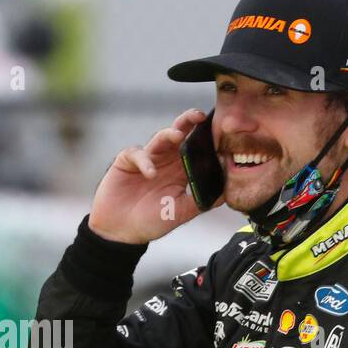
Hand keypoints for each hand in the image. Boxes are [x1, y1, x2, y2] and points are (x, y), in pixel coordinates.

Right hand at [89, 108, 208, 244]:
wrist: (121, 232)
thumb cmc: (150, 222)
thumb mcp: (180, 213)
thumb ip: (201, 201)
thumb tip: (226, 192)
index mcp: (180, 170)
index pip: (196, 147)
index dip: (206, 137)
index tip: (220, 131)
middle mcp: (165, 160)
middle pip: (179, 134)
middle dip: (189, 122)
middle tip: (200, 116)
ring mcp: (146, 159)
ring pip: (160, 138)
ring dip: (169, 134)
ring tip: (178, 136)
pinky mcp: (127, 161)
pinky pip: (137, 154)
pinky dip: (144, 161)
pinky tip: (150, 174)